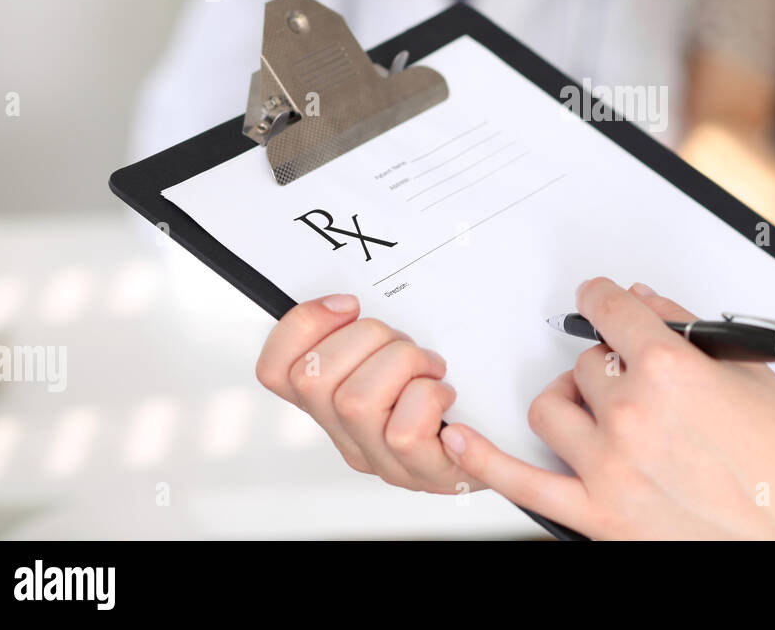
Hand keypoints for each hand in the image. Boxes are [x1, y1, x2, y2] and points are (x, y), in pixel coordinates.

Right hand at [255, 294, 480, 494]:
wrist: (499, 450)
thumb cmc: (448, 398)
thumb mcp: (400, 354)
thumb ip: (371, 335)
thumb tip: (349, 302)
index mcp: (334, 404)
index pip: (275, 371)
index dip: (301, 326)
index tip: (348, 304)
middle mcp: (348, 435)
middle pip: (313, 378)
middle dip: (367, 337)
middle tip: (405, 344)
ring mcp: (381, 460)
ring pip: (356, 401)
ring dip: (403, 364)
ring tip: (431, 370)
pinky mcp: (422, 474)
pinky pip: (403, 432)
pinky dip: (428, 399)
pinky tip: (445, 396)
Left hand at [435, 278, 774, 538]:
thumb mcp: (743, 370)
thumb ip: (685, 326)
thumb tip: (646, 302)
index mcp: (668, 368)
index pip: (611, 310)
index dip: (602, 298)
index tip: (598, 298)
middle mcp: (632, 413)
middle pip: (586, 364)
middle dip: (609, 366)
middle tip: (634, 381)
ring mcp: (611, 466)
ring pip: (553, 407)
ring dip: (572, 402)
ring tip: (598, 411)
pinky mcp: (599, 514)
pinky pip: (524, 482)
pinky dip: (485, 461)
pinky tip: (460, 443)